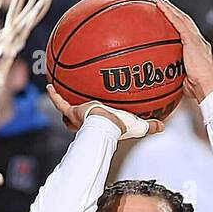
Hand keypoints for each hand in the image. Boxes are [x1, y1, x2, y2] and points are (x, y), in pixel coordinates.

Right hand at [45, 83, 162, 138]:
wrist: (107, 125)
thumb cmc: (121, 127)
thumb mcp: (139, 125)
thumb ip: (150, 125)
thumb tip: (163, 125)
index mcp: (103, 122)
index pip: (99, 120)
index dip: (100, 116)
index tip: (101, 111)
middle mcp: (89, 119)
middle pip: (82, 116)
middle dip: (80, 111)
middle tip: (80, 103)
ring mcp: (79, 115)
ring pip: (69, 109)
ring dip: (64, 102)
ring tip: (59, 90)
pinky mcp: (72, 111)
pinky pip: (60, 102)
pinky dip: (54, 95)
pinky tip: (49, 85)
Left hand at [155, 0, 212, 102]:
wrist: (206, 85)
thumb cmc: (198, 88)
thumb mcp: (186, 80)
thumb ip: (178, 77)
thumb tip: (167, 83)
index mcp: (200, 50)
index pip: (189, 33)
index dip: (181, 25)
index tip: (173, 21)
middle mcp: (199, 41)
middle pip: (186, 22)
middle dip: (176, 13)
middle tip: (165, 6)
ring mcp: (196, 39)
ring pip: (182, 19)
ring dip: (171, 9)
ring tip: (160, 3)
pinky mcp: (191, 39)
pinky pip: (178, 23)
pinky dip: (169, 13)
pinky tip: (161, 6)